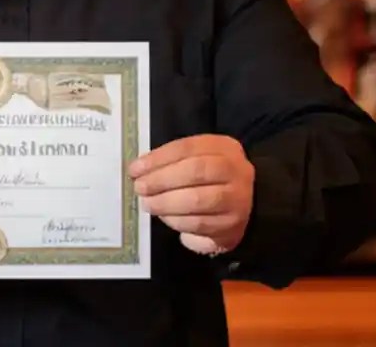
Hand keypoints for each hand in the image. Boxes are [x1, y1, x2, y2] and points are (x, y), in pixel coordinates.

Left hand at [129, 135, 253, 255]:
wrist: (240, 207)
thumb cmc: (209, 179)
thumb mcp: (195, 160)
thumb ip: (171, 161)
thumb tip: (139, 170)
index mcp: (225, 148)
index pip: (188, 147)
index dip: (158, 158)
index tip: (135, 169)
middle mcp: (237, 172)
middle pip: (195, 172)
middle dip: (161, 180)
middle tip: (140, 188)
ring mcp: (238, 201)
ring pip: (198, 200)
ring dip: (166, 203)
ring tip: (148, 203)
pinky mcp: (232, 227)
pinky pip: (200, 224)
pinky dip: (176, 221)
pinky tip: (164, 217)